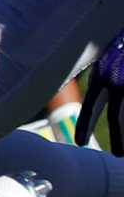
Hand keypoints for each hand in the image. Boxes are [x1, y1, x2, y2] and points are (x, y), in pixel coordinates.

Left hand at [76, 27, 123, 148]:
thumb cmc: (117, 42)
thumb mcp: (103, 56)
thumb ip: (101, 72)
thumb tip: (97, 89)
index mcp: (101, 75)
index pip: (91, 105)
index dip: (85, 124)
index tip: (78, 143)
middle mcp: (116, 81)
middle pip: (115, 117)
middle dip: (117, 138)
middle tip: (117, 154)